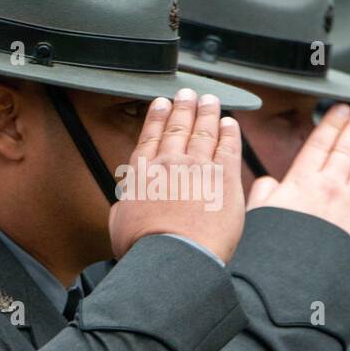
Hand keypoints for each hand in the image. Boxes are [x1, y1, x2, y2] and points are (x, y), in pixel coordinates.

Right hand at [109, 88, 243, 262]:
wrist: (173, 256)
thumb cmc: (144, 248)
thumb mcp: (119, 223)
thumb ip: (125, 205)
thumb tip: (125, 200)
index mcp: (143, 173)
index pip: (150, 137)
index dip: (157, 117)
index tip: (162, 103)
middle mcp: (170, 164)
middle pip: (178, 128)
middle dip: (183, 108)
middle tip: (187, 93)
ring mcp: (198, 167)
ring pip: (204, 131)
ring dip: (207, 112)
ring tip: (209, 100)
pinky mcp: (224, 177)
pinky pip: (229, 147)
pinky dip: (229, 132)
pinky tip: (230, 123)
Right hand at [245, 102, 349, 251]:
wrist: (301, 279)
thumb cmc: (278, 251)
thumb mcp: (259, 216)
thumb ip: (264, 194)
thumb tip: (269, 182)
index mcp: (302, 181)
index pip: (321, 142)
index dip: (332, 122)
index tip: (339, 109)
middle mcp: (330, 186)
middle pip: (347, 147)